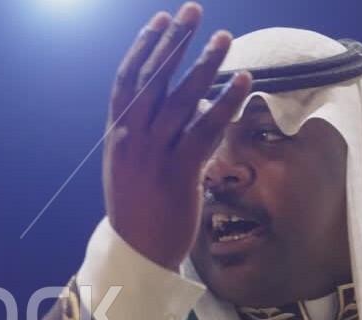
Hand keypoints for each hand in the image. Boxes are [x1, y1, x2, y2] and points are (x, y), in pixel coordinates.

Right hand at [102, 3, 250, 269]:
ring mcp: (155, 156)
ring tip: (224, 37)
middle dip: (174, 42)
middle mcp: (133, 140)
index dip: (144, 47)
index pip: (127, 80)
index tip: (161, 19)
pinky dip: (226, 103)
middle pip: (154, 79)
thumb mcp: (127, 166)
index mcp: (118, 135)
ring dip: (204, 64)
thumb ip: (144, 134)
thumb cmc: (137, 209)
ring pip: (182, 100)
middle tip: (192, 11)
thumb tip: (174, 105)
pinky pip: (206, 130)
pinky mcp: (181, 173)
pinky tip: (243, 81)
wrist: (138, 253)